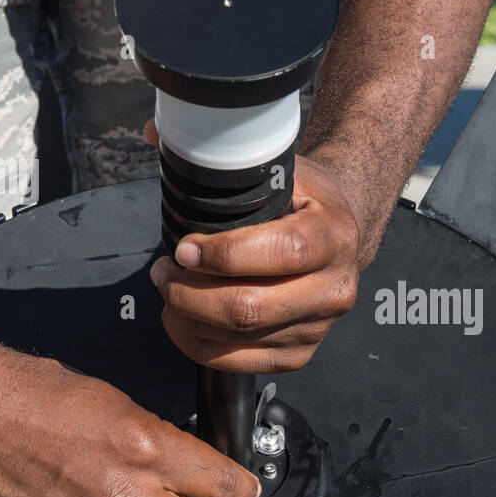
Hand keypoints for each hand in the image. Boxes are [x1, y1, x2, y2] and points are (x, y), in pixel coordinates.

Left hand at [147, 142, 362, 373]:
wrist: (338, 234)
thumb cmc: (301, 200)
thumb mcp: (276, 167)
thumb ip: (222, 154)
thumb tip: (157, 132)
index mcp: (334, 236)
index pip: (282, 252)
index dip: (223, 255)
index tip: (184, 248)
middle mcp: (335, 288)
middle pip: (250, 308)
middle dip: (189, 293)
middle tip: (162, 273)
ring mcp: (319, 327)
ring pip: (238, 339)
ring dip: (187, 319)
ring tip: (168, 292)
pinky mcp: (301, 354)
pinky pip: (239, 364)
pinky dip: (199, 345)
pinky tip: (184, 320)